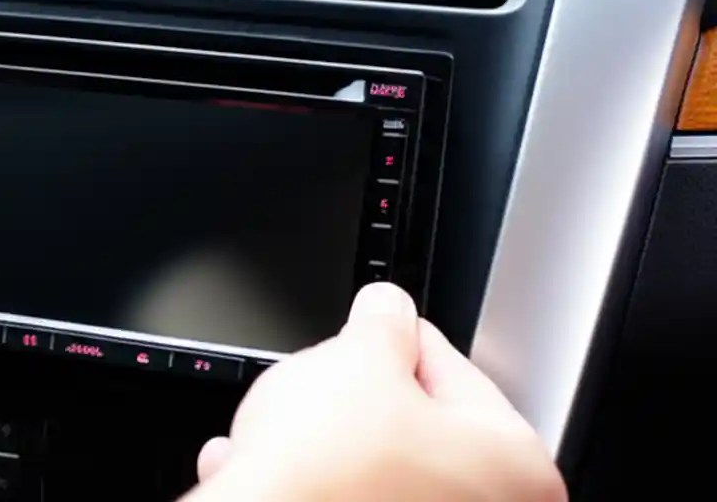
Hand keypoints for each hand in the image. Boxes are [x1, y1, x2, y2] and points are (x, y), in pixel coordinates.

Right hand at [185, 283, 566, 501]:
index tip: (362, 338)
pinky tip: (273, 469)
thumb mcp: (359, 359)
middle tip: (321, 392)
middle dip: (356, 402)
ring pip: (375, 466)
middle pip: (415, 422)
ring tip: (286, 436)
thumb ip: (383, 322)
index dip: (391, 344)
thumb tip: (386, 310)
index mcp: (519, 466)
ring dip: (327, 446)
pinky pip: (345, 495)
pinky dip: (316, 483)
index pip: (452, 367)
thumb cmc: (327, 476)